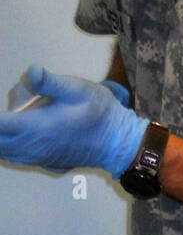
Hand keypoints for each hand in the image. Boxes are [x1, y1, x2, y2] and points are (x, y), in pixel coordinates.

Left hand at [0, 66, 146, 175]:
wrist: (119, 143)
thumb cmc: (100, 114)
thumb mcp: (77, 88)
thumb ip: (48, 82)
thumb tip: (31, 73)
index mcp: (37, 127)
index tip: (4, 110)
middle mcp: (33, 146)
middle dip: (0, 124)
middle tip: (22, 103)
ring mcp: (38, 157)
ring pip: (5, 150)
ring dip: (3, 136)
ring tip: (16, 119)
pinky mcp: (44, 162)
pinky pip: (15, 157)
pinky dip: (8, 146)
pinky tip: (16, 135)